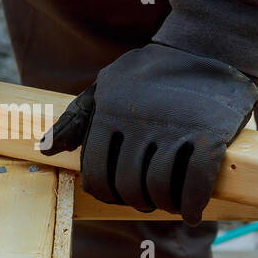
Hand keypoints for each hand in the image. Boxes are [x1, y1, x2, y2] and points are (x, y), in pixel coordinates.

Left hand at [41, 42, 257, 225]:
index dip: (107, 194)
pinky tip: (191, 213)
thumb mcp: (105, 86)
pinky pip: (195, 182)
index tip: (120, 196)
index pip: (96, 175)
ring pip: (158, 188)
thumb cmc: (151, 73)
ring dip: (163, 205)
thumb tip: (47, 150)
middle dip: (136, 202)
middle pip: (128, 186)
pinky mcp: (210, 133)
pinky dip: (191, 204)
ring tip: (169, 203)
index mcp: (110, 113)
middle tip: (148, 201)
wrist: (207, 45)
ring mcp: (175, 128)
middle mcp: (139, 122)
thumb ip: (76, 119)